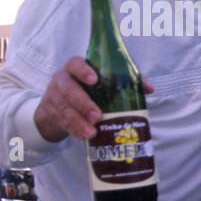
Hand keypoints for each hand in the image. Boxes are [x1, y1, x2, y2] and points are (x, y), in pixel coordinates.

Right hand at [33, 57, 154, 142]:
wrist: (59, 104)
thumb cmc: (90, 90)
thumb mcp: (103, 83)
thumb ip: (126, 81)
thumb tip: (149, 88)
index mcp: (75, 69)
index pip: (75, 64)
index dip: (83, 71)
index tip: (94, 80)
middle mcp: (62, 80)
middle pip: (68, 89)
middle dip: (83, 103)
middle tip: (97, 116)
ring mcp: (54, 96)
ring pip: (64, 108)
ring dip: (78, 122)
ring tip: (91, 133)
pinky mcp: (51, 112)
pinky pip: (61, 121)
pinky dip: (73, 130)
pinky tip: (83, 137)